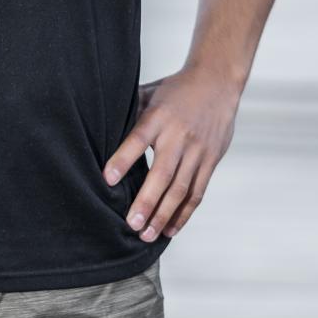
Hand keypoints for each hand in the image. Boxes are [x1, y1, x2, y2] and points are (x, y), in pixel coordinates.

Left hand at [103, 66, 240, 240]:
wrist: (217, 82)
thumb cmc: (177, 88)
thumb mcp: (150, 92)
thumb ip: (130, 111)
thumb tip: (100, 124)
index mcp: (159, 117)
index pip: (138, 139)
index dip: (123, 159)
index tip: (108, 179)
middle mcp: (179, 136)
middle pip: (162, 173)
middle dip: (147, 201)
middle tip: (132, 224)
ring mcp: (197, 151)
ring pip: (181, 188)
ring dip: (164, 214)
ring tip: (148, 234)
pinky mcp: (210, 161)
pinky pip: (197, 191)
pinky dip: (185, 213)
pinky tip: (171, 228)